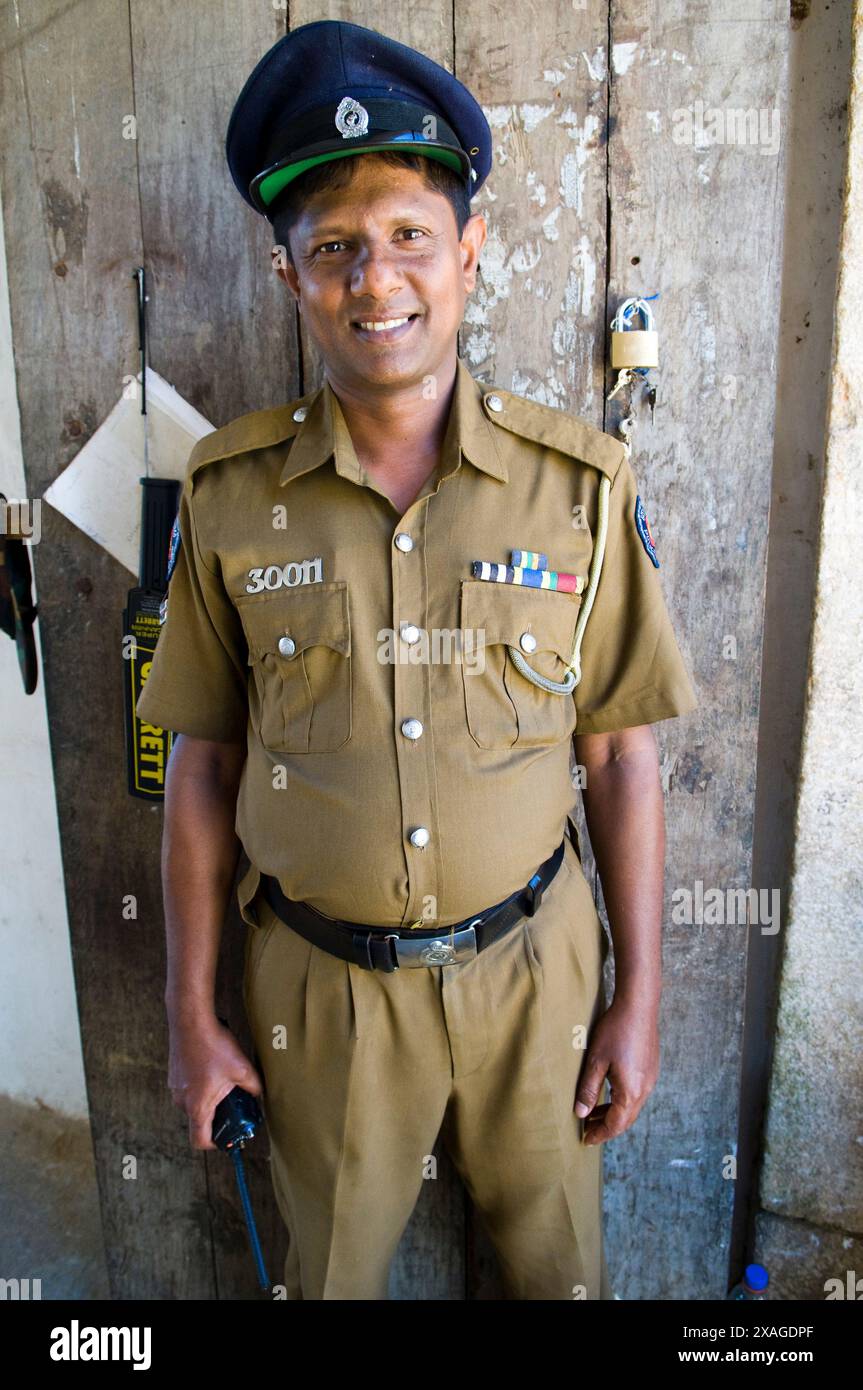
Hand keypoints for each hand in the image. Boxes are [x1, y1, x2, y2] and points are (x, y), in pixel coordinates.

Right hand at [167, 1014, 263, 1150]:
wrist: (190, 1020)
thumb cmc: (213, 1045)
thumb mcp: (242, 1069)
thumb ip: (254, 1087)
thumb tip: (259, 1094)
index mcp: (197, 1106)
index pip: (200, 1140)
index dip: (214, 1144)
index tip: (227, 1137)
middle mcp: (182, 1101)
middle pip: (199, 1120)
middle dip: (217, 1116)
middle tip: (233, 1105)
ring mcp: (175, 1087)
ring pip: (194, 1103)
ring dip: (208, 1098)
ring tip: (224, 1081)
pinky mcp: (174, 1074)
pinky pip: (188, 1088)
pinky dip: (200, 1085)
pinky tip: (213, 1068)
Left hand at [574, 998, 658, 1144]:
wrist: (639, 1006)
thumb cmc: (615, 1031)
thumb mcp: (596, 1061)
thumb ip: (588, 1089)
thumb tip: (580, 1114)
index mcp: (631, 1091)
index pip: (615, 1124)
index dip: (599, 1134)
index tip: (585, 1140)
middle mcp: (645, 1089)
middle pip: (626, 1119)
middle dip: (606, 1126)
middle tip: (587, 1130)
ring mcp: (651, 1079)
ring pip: (632, 1107)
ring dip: (614, 1113)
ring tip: (593, 1112)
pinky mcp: (651, 1069)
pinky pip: (637, 1094)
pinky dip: (622, 1101)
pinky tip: (609, 1092)